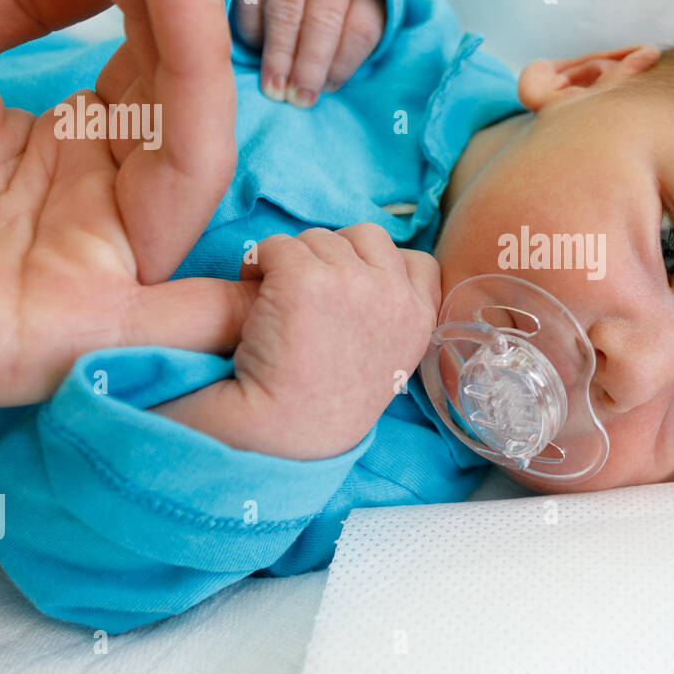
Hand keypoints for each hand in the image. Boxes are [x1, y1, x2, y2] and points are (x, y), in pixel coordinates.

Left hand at [0, 0, 252, 411]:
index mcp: (70, 144)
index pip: (153, 63)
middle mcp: (98, 202)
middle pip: (187, 108)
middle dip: (188, 9)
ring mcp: (98, 264)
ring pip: (193, 167)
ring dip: (199, 61)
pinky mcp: (83, 328)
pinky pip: (188, 305)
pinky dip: (239, 263)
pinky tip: (293, 158)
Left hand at [153, 225, 440, 459]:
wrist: (284, 435)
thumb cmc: (327, 409)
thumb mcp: (388, 363)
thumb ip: (393, 316)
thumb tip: (372, 276)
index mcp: (420, 319)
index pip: (418, 262)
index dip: (378, 265)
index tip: (349, 293)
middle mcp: (394, 295)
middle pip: (365, 238)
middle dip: (332, 257)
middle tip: (305, 301)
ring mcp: (352, 283)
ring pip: (317, 239)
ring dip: (292, 262)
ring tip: (276, 306)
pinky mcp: (305, 278)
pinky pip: (275, 246)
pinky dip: (258, 265)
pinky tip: (253, 302)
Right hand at [232, 0, 385, 107]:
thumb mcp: (352, 17)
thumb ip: (343, 50)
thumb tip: (319, 91)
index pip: (360, 29)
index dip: (341, 66)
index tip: (321, 92)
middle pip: (323, 20)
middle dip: (309, 65)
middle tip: (294, 98)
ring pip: (286, 8)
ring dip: (278, 53)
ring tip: (273, 86)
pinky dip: (251, 26)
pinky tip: (254, 47)